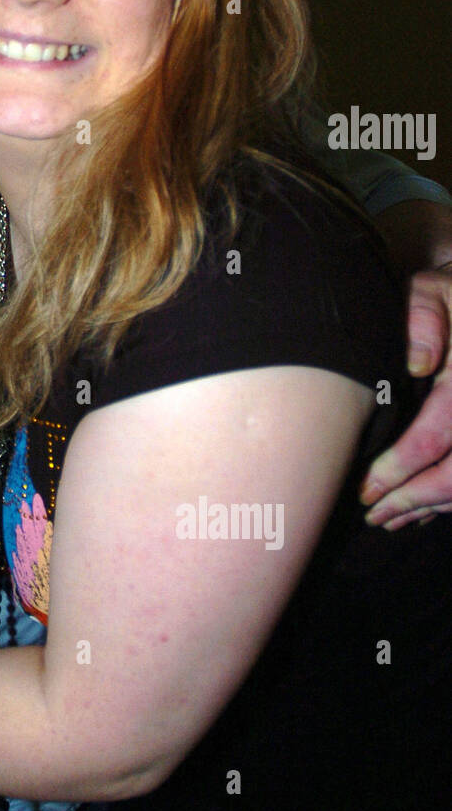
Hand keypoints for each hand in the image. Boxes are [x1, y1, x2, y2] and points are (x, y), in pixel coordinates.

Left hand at [360, 264, 451, 526]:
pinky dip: (450, 499)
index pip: (434, 438)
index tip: (366, 490)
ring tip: (391, 520)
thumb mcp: (436, 290)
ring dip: (433, 507)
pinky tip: (425, 510)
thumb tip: (418, 364)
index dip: (399, 470)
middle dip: (414, 501)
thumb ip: (425, 317)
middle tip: (374, 516)